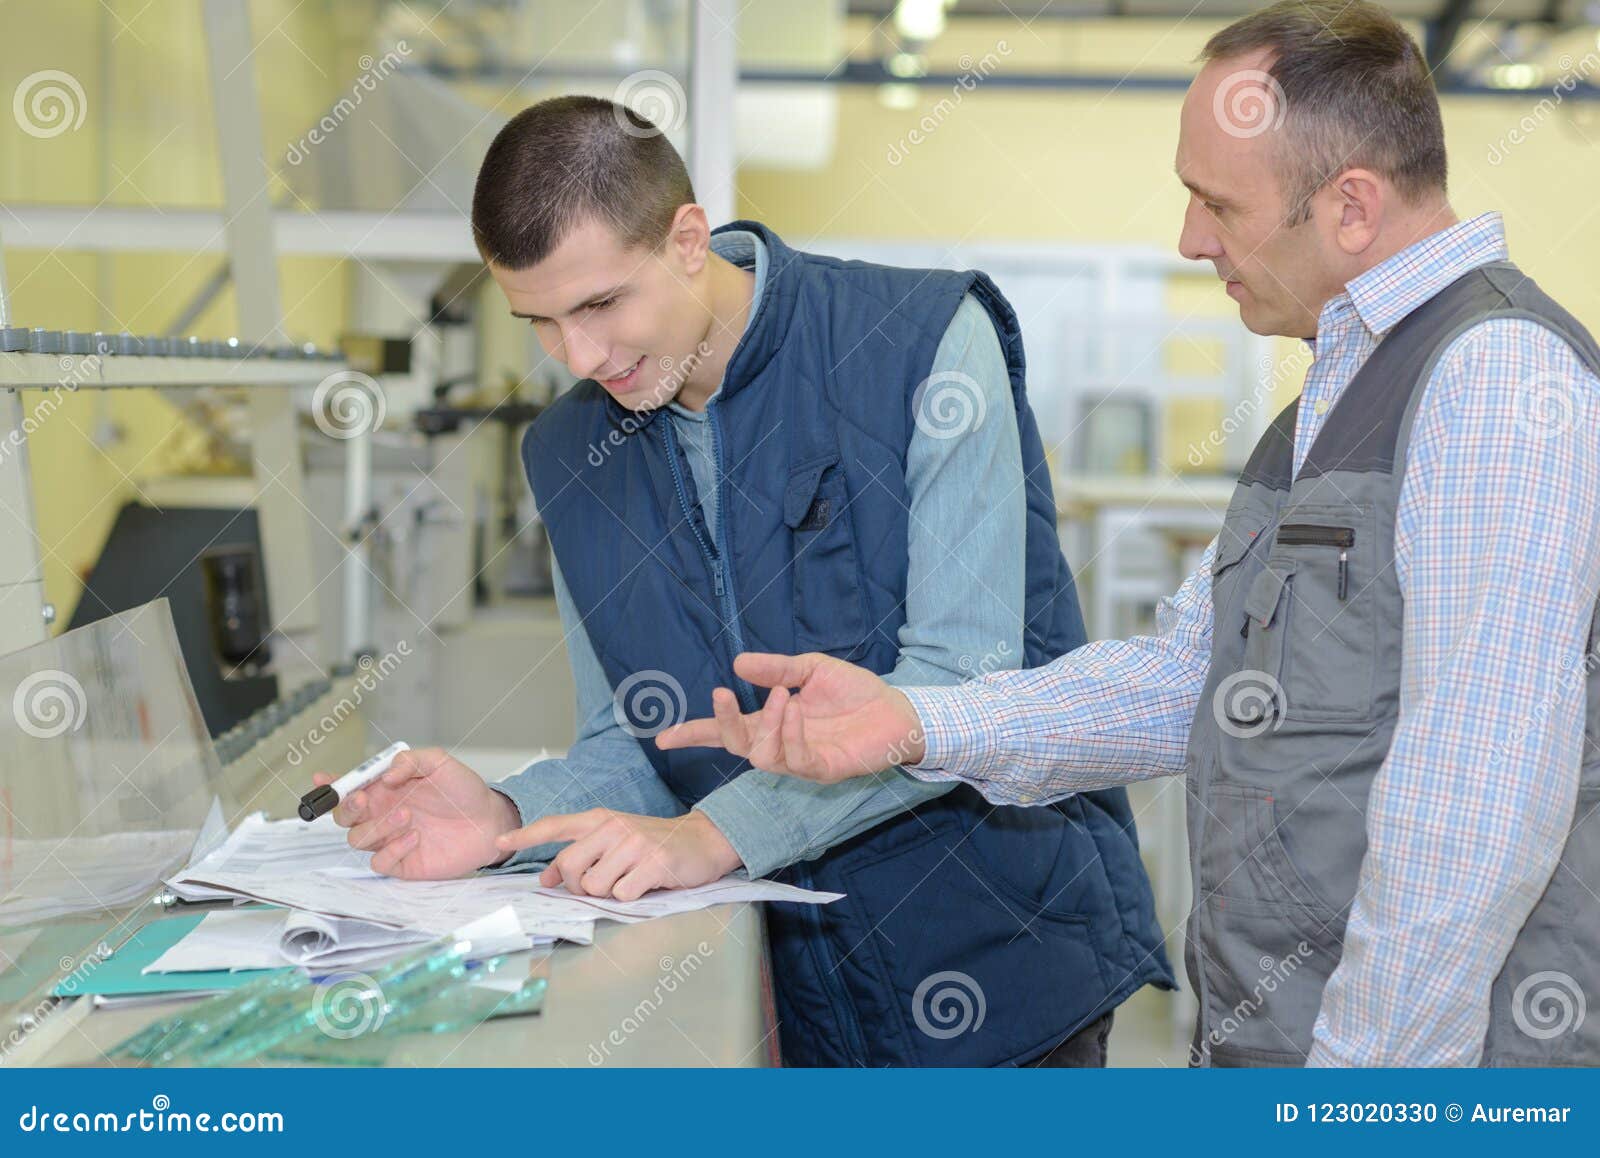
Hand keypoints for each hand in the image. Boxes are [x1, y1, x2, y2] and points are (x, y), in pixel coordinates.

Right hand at [312, 746, 521, 879]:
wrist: (489, 820)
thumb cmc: (464, 790)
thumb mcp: (439, 762)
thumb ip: (410, 761)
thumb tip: (385, 775)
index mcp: (385, 790)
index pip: (348, 788)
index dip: (331, 786)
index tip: (321, 780)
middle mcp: (382, 815)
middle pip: (343, 817)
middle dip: (346, 808)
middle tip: (365, 799)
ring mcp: (390, 840)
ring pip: (358, 839)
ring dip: (377, 827)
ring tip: (409, 816)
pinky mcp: (402, 863)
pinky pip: (379, 862)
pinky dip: (392, 849)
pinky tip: (416, 837)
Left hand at [495, 809, 741, 900]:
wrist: (704, 840)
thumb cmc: (655, 844)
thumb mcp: (615, 842)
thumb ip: (581, 854)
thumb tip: (546, 877)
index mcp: (600, 820)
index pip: (554, 825)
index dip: (525, 835)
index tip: (499, 841)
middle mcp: (613, 827)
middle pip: (570, 868)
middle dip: (579, 887)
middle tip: (602, 884)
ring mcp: (633, 843)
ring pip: (595, 887)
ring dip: (609, 894)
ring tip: (630, 880)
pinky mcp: (653, 862)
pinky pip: (622, 895)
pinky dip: (631, 898)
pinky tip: (646, 884)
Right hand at [656, 652, 924, 783]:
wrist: (896, 709)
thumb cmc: (854, 692)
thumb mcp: (811, 669)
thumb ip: (776, 669)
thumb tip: (737, 663)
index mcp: (771, 722)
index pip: (725, 732)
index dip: (694, 734)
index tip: (663, 739)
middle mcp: (780, 744)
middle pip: (735, 745)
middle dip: (721, 723)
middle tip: (721, 694)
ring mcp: (800, 760)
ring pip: (762, 757)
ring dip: (766, 724)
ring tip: (783, 695)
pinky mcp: (823, 769)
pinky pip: (796, 758)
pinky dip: (790, 732)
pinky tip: (797, 707)